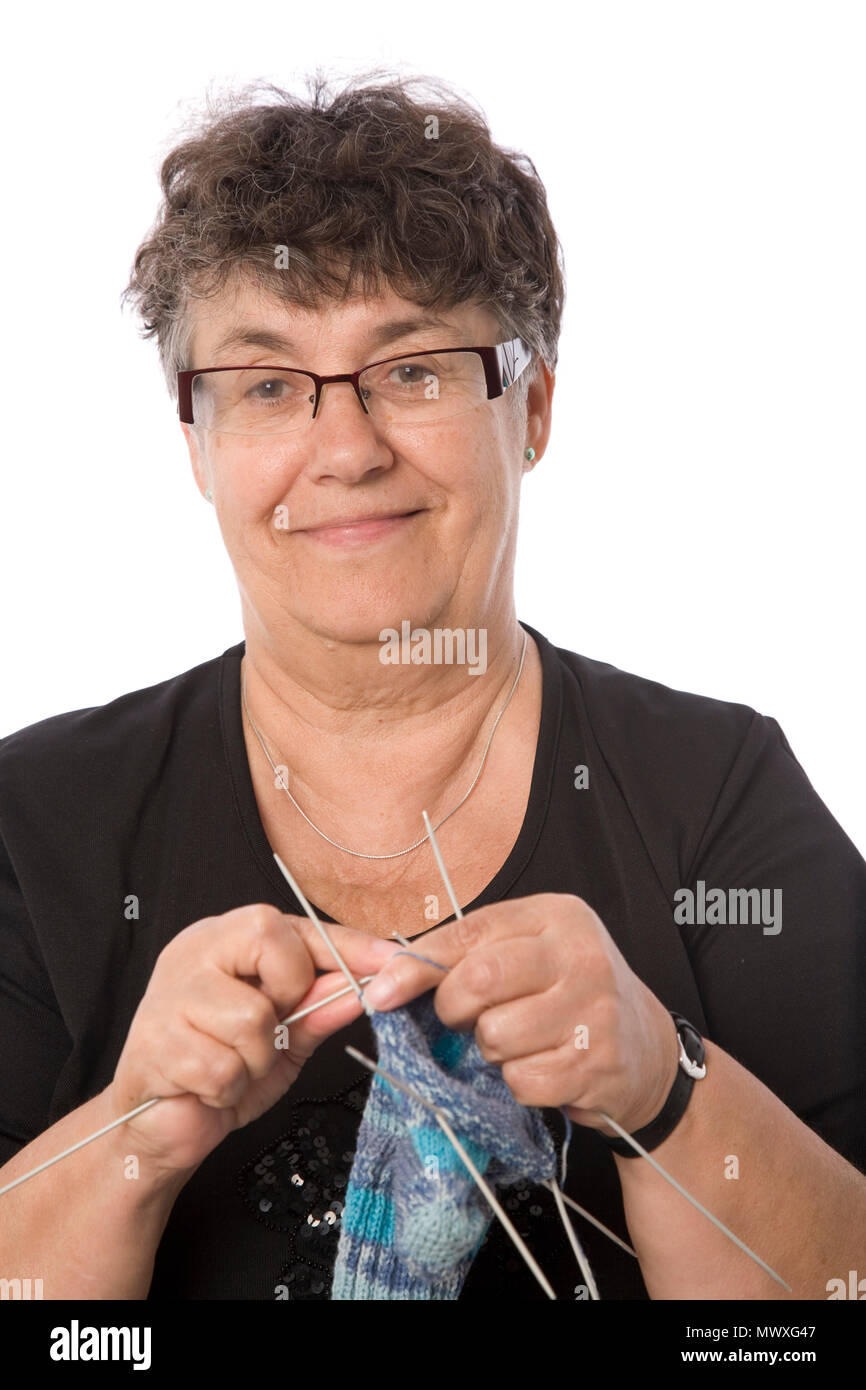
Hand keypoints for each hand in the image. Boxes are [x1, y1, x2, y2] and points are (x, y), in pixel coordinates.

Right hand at [110, 904, 398, 1174]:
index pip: (294, 927)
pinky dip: (229, 1089)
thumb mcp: (285, 1037)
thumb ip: (319, 1008)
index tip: (390, 962)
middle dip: (287, 994)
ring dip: (257, 1059)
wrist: (160, 1129)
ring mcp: (169, 994)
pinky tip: (209, 1088)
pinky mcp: (155, 1043)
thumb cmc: (222, 1072)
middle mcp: (194, 953)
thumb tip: (364, 987)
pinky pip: (224, 1066)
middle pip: (267, 939)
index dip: (346, 945)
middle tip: (271, 1028)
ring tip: (234, 1067)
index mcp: (225, 940)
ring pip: (252, 1016)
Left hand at [363, 893, 679, 1135]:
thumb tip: (386, 976)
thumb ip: (466, 954)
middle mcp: (581, 954)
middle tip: (465, 1018)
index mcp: (557, 915)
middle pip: (479, 981)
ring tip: (519, 1040)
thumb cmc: (568, 994)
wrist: (646, 1050)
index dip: (417, 965)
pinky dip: (519, 1081)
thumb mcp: (528, 952)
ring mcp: (594, 1010)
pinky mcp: (598, 1064)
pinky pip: (523, 1080)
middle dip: (455, 1009)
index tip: (380, 992)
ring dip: (491, 1049)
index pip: (470, 934)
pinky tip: (544, 1066)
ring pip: (496, 1036)